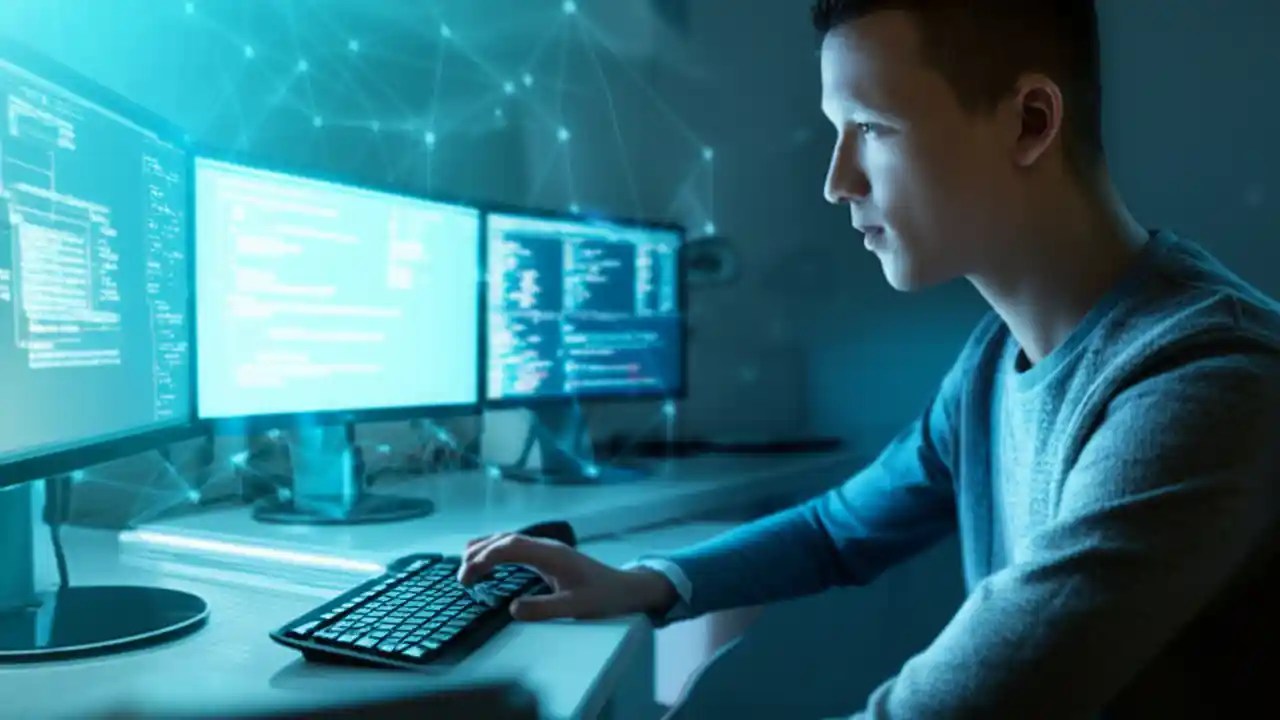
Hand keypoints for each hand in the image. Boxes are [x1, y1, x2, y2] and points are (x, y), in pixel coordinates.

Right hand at [457, 532, 677, 621]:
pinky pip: (518, 547)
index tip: (467, 576)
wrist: (627, 589)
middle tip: (460, 576)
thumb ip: (544, 609)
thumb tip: (511, 609)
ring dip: (487, 549)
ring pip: (510, 540)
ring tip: (465, 565)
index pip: (509, 547)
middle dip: (479, 553)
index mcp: (551, 554)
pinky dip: (498, 551)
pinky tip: (490, 561)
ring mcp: (549, 549)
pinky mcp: (550, 556)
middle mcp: (547, 546)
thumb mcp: (575, 608)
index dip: (484, 558)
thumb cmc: (604, 598)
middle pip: (505, 539)